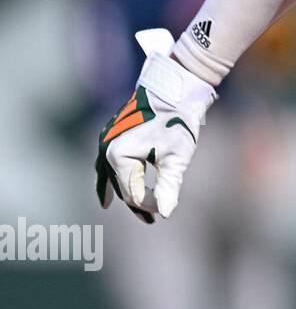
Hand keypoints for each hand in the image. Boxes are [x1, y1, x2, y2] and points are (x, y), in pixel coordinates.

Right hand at [95, 29, 217, 222]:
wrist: (175, 88)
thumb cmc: (177, 122)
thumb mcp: (177, 158)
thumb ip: (169, 186)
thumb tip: (164, 213)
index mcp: (119, 156)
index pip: (132, 193)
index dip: (149, 204)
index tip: (166, 208)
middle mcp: (106, 148)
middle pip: (119, 185)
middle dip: (134, 202)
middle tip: (149, 220)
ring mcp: (106, 139)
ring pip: (109, 173)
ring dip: (119, 190)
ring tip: (113, 206)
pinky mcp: (113, 132)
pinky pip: (107, 159)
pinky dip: (109, 173)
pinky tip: (110, 182)